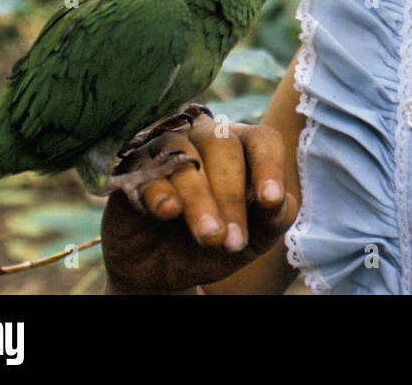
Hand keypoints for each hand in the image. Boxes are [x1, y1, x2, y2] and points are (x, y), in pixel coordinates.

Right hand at [101, 114, 298, 293]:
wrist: (163, 271)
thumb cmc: (215, 244)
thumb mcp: (253, 238)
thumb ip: (275, 218)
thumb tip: (279, 203)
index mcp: (242, 147)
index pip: (262, 140)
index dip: (269, 167)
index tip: (271, 200)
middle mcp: (204, 138)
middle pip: (223, 146)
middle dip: (232, 196)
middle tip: (232, 240)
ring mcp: (165, 151)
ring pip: (185, 160)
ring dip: (201, 201)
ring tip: (211, 237)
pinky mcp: (132, 172)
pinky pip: (146, 174)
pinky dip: (160, 193)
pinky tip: (170, 211)